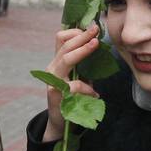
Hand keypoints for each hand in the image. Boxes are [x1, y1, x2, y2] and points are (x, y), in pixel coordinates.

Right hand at [42, 23, 101, 140]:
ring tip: (95, 45)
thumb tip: (98, 44)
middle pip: (64, 45)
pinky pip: (74, 85)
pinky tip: (94, 94)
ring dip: (82, 50)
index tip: (91, 28)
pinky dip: (87, 88)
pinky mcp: (56, 94)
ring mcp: (52, 81)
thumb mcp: (77, 76)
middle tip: (96, 30)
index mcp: (57, 61)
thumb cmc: (72, 97)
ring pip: (66, 59)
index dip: (75, 32)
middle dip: (82, 36)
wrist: (60, 121)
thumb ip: (83, 63)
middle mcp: (52, 68)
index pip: (61, 39)